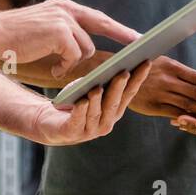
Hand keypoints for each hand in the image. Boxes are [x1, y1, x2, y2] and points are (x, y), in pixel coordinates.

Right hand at [0, 0, 140, 79]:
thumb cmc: (14, 37)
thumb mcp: (43, 28)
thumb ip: (63, 31)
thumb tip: (85, 44)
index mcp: (63, 7)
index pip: (96, 16)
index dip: (116, 26)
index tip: (134, 35)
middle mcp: (65, 9)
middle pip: (101, 23)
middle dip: (122, 35)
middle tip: (138, 46)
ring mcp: (63, 19)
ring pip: (85, 47)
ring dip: (74, 62)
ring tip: (58, 69)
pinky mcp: (59, 32)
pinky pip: (74, 56)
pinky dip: (65, 67)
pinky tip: (54, 70)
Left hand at [31, 62, 150, 144]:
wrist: (49, 122)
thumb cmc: (74, 101)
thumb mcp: (90, 88)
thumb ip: (103, 81)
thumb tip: (114, 64)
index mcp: (114, 111)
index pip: (129, 93)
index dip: (138, 79)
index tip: (146, 62)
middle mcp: (106, 123)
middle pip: (114, 103)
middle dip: (119, 87)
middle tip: (124, 71)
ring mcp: (90, 130)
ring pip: (97, 113)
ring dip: (98, 100)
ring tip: (98, 86)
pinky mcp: (71, 132)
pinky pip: (77, 121)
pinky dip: (80, 111)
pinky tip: (81, 101)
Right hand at [130, 56, 195, 118]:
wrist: (112, 74)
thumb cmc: (138, 66)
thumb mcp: (157, 61)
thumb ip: (175, 69)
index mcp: (171, 66)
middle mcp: (167, 79)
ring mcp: (160, 93)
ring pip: (188, 104)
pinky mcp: (153, 106)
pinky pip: (174, 113)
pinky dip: (187, 118)